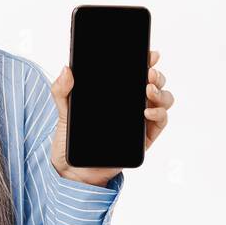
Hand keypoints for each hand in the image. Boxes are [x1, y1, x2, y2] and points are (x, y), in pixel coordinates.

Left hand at [49, 50, 173, 185]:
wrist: (72, 171)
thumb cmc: (69, 140)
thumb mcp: (63, 111)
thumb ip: (62, 90)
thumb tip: (66, 69)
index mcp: (116, 94)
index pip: (135, 72)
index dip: (146, 61)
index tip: (150, 53)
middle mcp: (131, 105)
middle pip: (154, 83)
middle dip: (156, 74)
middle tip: (148, 73)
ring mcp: (139, 121)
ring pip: (163, 100)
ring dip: (161, 92)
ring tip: (148, 90)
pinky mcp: (143, 139)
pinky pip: (160, 122)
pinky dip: (159, 114)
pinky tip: (147, 112)